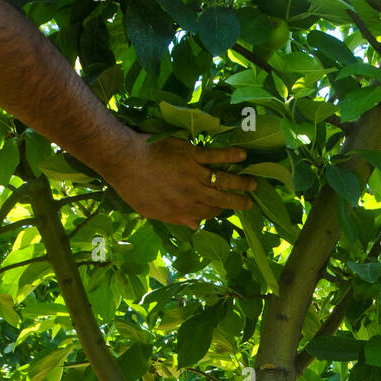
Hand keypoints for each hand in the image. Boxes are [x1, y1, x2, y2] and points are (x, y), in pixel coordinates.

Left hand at [109, 136, 257, 227]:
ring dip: (240, 182)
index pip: (208, 213)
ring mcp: (193, 174)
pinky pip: (214, 156)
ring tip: (253, 184)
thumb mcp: (152, 212)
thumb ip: (175, 218)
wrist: (126, 162)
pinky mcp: (191, 155)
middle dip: (237, 202)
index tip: (223, 208)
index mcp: (183, 210)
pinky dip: (229, 155)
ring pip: (222, 180)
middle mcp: (192, 194)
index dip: (217, 211)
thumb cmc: (134, 188)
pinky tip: (242, 155)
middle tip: (250, 203)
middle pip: (220, 199)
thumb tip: (195, 225)